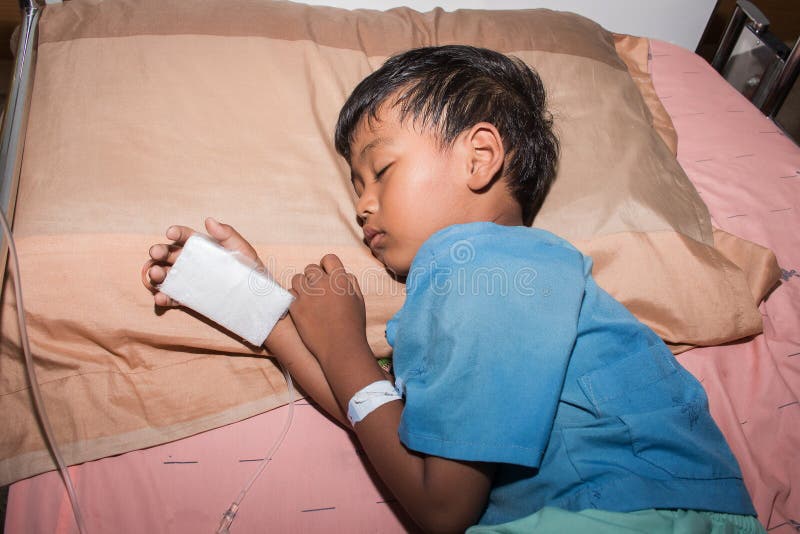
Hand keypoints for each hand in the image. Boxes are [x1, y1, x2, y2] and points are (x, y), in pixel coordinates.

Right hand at [142, 217, 261, 306]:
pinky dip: (164, 297)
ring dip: (156, 274)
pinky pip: (172, 297)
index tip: (171, 233)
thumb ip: (227, 234)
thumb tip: (209, 220)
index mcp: (202, 246)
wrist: (258, 299)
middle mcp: (190, 262)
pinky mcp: (188, 298)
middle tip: (155, 253)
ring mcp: (188, 280)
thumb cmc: (251, 269)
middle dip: (159, 252)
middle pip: (169, 254)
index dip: (176, 233)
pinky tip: (161, 297)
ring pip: (166, 275)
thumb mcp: (242, 250)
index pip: (184, 236)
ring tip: (156, 274)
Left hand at [289, 254, 367, 362]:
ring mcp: (308, 295)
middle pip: (310, 268)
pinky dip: (294, 299)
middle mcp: (323, 284)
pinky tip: (302, 308)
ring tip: (308, 299)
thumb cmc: (353, 325)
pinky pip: (289, 293)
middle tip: (317, 291)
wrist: (341, 348)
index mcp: (341, 280)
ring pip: (297, 279)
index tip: (326, 276)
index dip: (326, 266)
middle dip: (313, 278)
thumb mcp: (359, 300)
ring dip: (301, 286)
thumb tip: (342, 273)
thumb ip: (351, 283)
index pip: (329, 258)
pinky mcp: (296, 307)